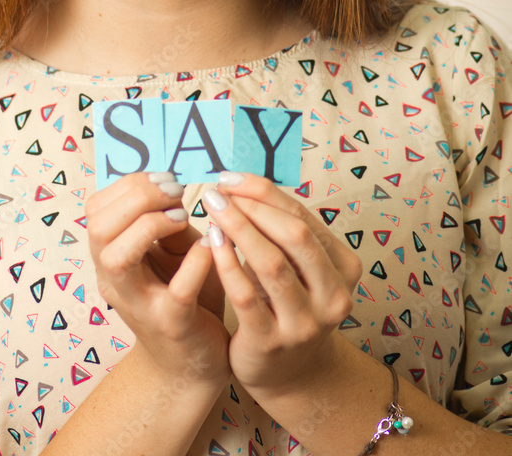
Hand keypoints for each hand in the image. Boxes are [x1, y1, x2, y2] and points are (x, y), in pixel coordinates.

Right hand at [86, 172, 229, 385]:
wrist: (192, 363)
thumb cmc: (183, 294)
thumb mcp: (171, 250)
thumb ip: (167, 219)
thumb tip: (172, 182)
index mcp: (109, 258)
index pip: (96, 210)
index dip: (129, 185)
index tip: (166, 179)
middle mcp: (115, 281)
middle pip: (99, 229)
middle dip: (138, 198)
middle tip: (176, 192)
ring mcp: (139, 305)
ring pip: (117, 258)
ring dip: (150, 225)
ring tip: (182, 218)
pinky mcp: (173, 325)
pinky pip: (177, 291)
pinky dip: (195, 262)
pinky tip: (209, 247)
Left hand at [203, 172, 361, 402]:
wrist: (290, 375)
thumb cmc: (288, 304)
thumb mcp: (300, 268)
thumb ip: (282, 231)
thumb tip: (241, 183)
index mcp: (345, 267)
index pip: (302, 216)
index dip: (264, 192)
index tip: (231, 178)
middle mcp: (333, 296)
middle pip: (294, 236)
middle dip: (253, 207)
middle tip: (219, 192)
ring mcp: (305, 323)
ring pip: (272, 263)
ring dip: (239, 229)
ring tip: (212, 210)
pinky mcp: (272, 343)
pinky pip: (246, 295)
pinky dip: (227, 264)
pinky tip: (210, 242)